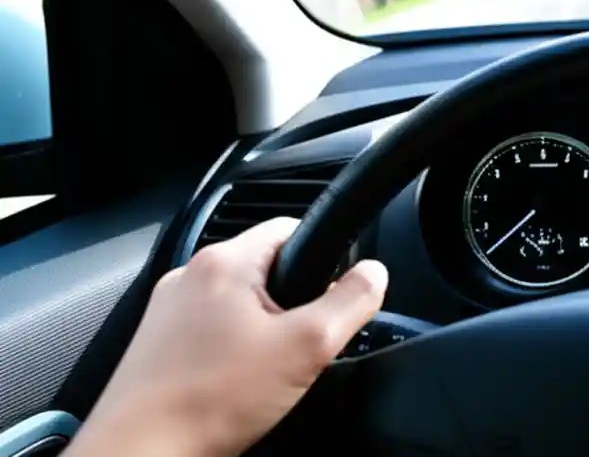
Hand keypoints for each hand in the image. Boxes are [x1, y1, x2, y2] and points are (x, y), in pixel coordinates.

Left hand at [65, 217, 386, 456]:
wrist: (140, 454)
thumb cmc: (210, 402)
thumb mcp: (307, 348)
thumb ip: (350, 302)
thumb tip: (374, 273)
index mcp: (224, 262)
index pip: (292, 228)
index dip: (324, 259)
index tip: (331, 299)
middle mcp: (189, 276)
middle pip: (267, 270)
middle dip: (293, 305)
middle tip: (298, 349)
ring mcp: (168, 312)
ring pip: (239, 305)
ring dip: (262, 331)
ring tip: (264, 373)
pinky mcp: (157, 346)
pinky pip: (212, 333)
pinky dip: (231, 353)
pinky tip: (235, 386)